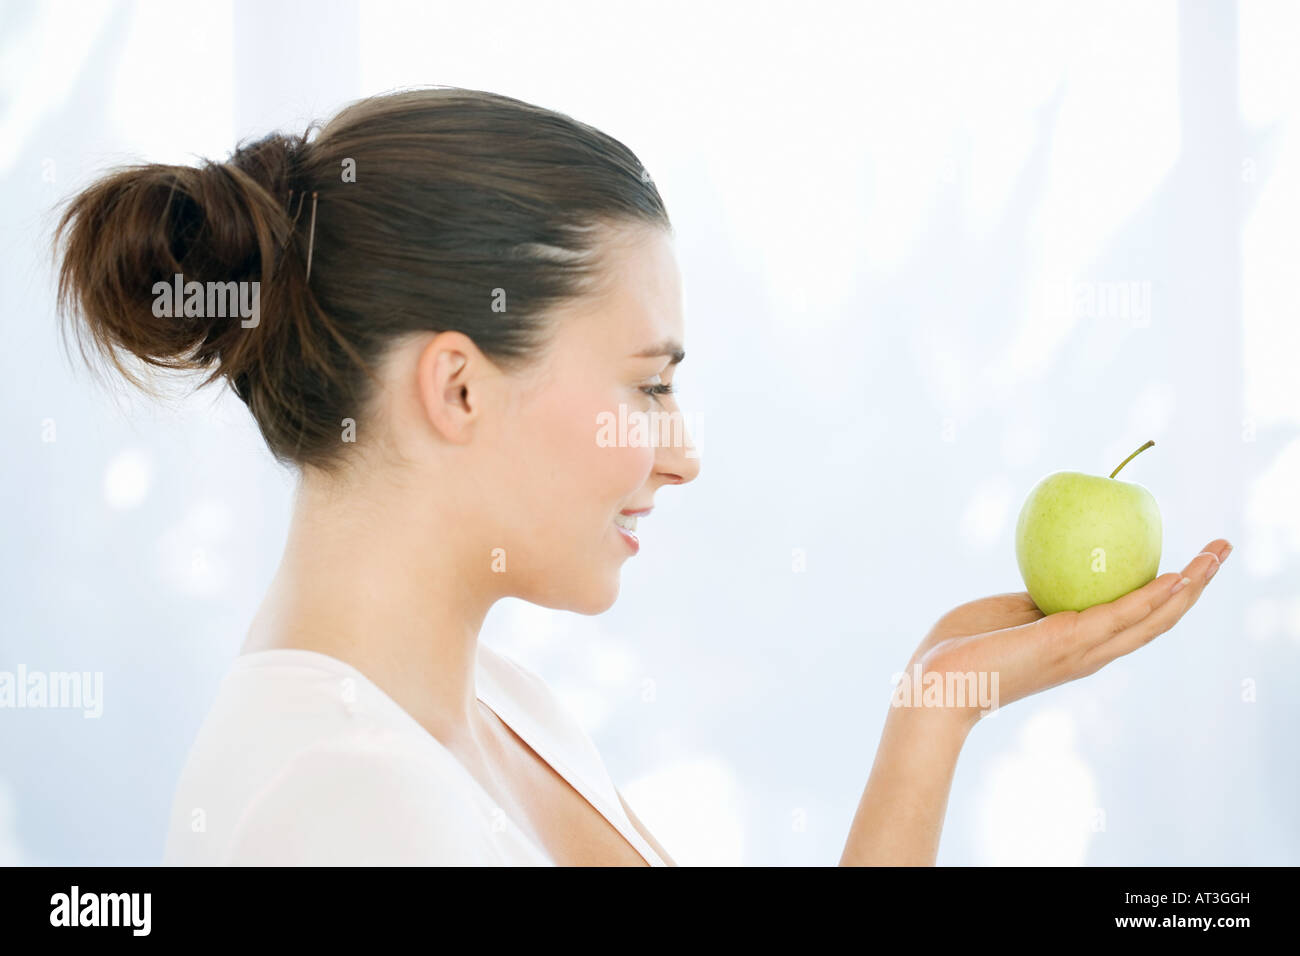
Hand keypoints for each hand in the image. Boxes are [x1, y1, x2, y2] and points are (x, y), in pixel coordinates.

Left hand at [897, 539, 1231, 730]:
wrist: (935, 683)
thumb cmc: (960, 649)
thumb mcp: (1007, 613)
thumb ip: (1036, 600)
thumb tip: (1053, 575)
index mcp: (1076, 645)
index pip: (1133, 619)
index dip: (1164, 594)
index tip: (1185, 564)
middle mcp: (1090, 652)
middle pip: (1158, 619)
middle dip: (1195, 584)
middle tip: (1221, 549)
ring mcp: (1083, 650)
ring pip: (1153, 618)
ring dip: (1190, 585)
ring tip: (1217, 553)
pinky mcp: (1069, 642)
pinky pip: (1121, 614)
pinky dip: (1153, 595)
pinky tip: (1178, 574)